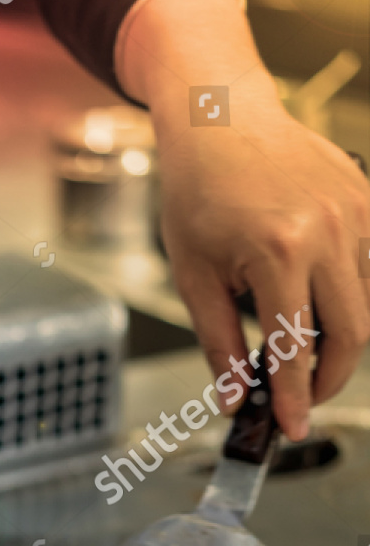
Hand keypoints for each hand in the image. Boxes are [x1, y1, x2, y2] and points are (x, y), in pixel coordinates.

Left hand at [155, 101, 369, 440]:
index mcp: (278, 252)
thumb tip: (236, 399)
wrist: (220, 118)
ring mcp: (355, 212)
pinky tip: (317, 303)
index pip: (296, 348)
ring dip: (340, 339)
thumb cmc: (198, 191)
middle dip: (328, 378)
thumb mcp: (193, 277)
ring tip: (301, 348)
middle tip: (301, 396)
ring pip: (368, 304)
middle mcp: (327, 231)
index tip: (293, 428)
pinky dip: (351, 298)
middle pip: (351, 334)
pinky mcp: (367, 200)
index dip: (297, 398)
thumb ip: (219, 345)